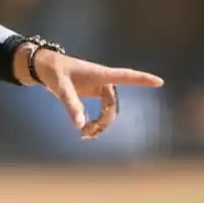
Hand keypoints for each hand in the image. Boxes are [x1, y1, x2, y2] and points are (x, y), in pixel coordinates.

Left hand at [13, 44, 164, 139]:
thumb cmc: (53, 71)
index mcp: (99, 74)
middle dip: (104, 121)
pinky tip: (85, 131)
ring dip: (100, 124)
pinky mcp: (93, 93)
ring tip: (85, 135)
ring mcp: (98, 87)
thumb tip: (79, 126)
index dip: (142, 79)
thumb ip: (70, 105)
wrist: (44, 66)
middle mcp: (103, 81)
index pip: (125, 76)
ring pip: (108, 110)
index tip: (159, 81)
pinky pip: (101, 110)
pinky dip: (95, 121)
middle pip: (113, 105)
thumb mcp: (60, 87)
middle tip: (87, 134)